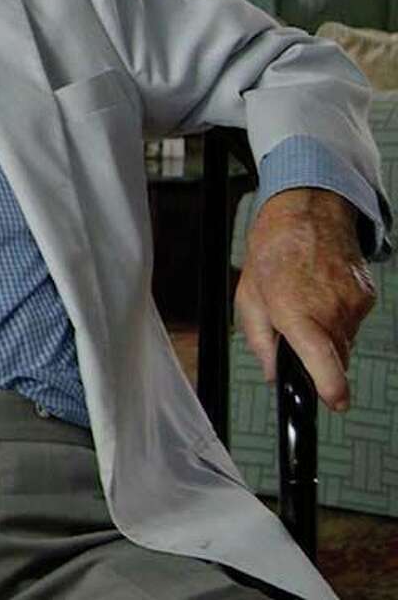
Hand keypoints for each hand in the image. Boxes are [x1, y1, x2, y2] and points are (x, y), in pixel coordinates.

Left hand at [234, 187, 377, 410]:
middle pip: (334, 359)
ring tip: (306, 303)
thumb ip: (261, 342)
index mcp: (296, 312)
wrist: (306, 214)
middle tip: (297, 331)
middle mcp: (330, 310)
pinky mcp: (367, 297)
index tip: (335, 402)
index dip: (331, 388)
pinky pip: (353, 323)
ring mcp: (354, 303)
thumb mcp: (249, 297)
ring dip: (326, 335)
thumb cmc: (273, 251)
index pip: (322, 360)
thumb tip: (272, 372)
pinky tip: (322, 294)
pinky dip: (338, 317)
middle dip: (316, 358)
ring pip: (344, 341)